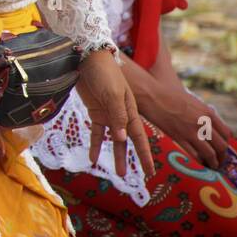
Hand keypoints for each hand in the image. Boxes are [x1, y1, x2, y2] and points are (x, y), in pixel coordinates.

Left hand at [76, 50, 154, 177]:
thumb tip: (121, 138)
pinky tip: (92, 158)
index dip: (144, 154)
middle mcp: (121, 114)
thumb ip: (117, 116)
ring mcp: (108, 114)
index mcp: (131, 110)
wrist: (87, 58)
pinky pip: (95, 132)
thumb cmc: (104, 73)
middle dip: (132, 158)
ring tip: (118, 173)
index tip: (150, 170)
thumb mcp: (113, 94)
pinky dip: (94, 144)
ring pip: (113, 139)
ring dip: (114, 155)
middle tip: (135, 177)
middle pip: (128, 141)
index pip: (139, 137)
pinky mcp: (95, 111)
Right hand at [131, 56, 230, 169]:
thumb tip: (206, 124)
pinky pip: (194, 154)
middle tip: (218, 161)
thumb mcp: (191, 100)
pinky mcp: (178, 137)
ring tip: (210, 167)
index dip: (225, 144)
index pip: (226, 133)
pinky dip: (198, 161)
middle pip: (221, 146)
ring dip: (213, 162)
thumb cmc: (168, 94)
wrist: (151, 93)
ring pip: (210, 153)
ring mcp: (191, 131)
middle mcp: (203, 123)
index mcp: (208, 113)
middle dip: (222, 156)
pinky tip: (197, 163)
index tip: (221, 149)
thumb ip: (201, 112)